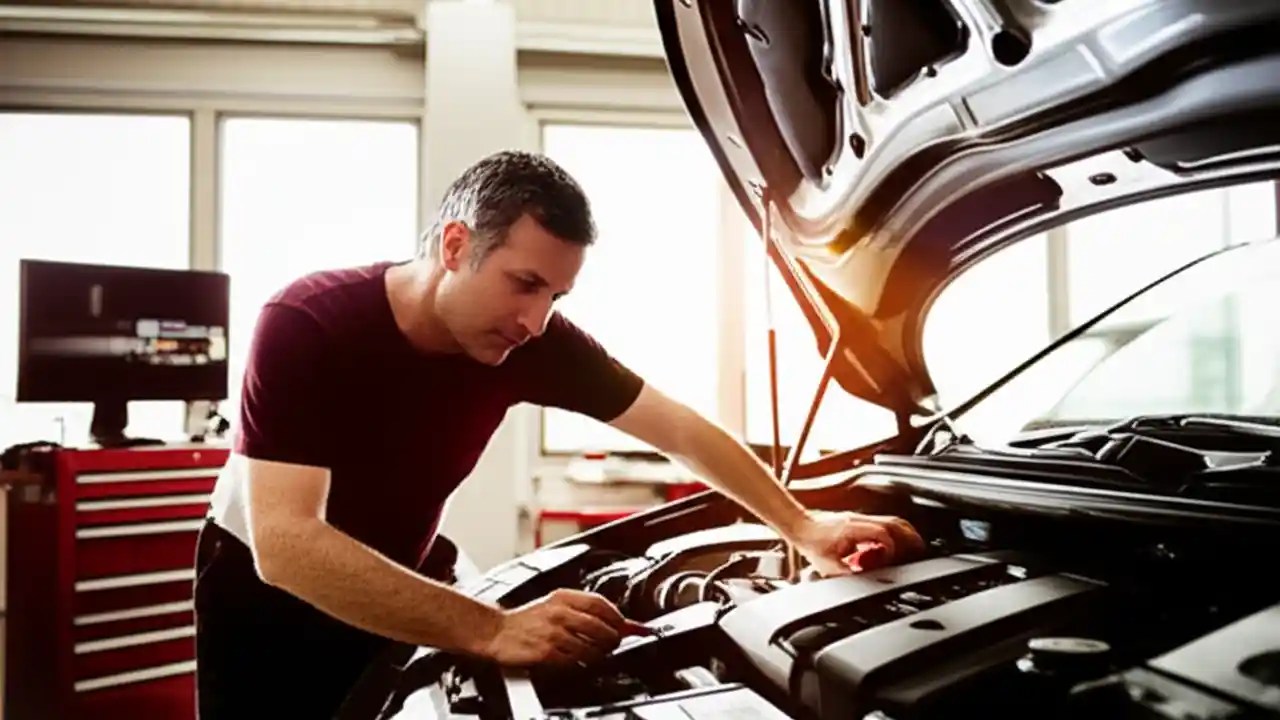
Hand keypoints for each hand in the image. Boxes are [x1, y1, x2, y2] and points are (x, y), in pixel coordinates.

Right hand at [476, 588, 649, 666]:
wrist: (496, 632)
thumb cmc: (526, 620)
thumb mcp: (555, 605)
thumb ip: (585, 611)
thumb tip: (619, 621)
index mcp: (563, 597)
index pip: (601, 604)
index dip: (618, 617)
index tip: (628, 626)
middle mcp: (559, 613)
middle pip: (601, 627)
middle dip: (613, 639)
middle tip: (613, 643)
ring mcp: (553, 633)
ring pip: (591, 647)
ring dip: (599, 654)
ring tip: (596, 654)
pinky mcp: (546, 653)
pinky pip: (575, 661)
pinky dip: (581, 663)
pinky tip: (578, 661)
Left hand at [789, 510, 925, 576]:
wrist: (800, 526)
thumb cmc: (811, 543)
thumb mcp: (827, 566)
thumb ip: (847, 575)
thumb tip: (863, 584)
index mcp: (853, 529)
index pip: (883, 534)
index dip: (891, 548)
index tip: (891, 561)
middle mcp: (859, 521)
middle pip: (894, 523)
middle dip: (911, 537)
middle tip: (922, 550)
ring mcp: (860, 519)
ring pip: (891, 521)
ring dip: (905, 534)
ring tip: (915, 548)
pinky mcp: (859, 522)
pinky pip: (883, 525)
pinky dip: (893, 534)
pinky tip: (893, 547)